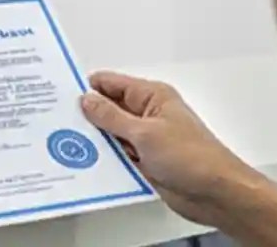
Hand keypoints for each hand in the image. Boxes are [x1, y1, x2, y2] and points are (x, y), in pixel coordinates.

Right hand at [80, 71, 259, 226]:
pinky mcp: (146, 161)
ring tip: (70, 144)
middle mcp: (149, 114)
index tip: (62, 95)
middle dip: (88, 116)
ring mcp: (147, 139)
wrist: (216, 192)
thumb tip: (88, 100)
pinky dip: (106, 159)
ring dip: (97, 141)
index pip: (112, 83)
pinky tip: (89, 163)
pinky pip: (119, 156)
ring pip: (111, 135)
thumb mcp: (145, 133)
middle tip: (60, 123)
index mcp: (152, 96)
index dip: (88, 88)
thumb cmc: (193, 156)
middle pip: (109, 109)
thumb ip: (112, 117)